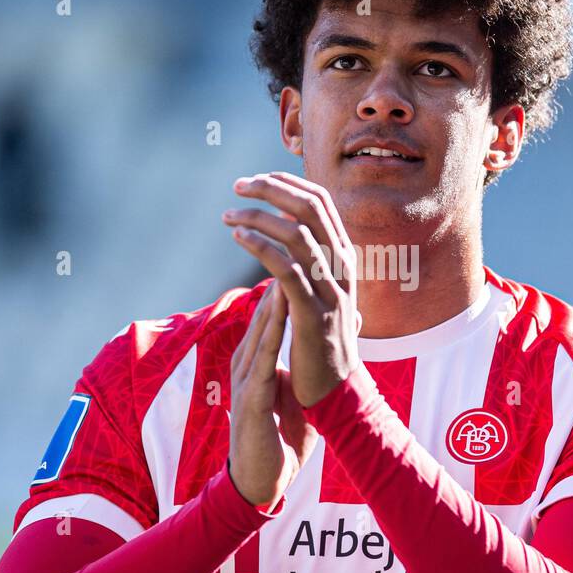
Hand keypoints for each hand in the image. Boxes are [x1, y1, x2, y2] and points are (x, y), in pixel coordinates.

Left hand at [223, 172, 360, 407]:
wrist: (335, 393)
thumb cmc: (321, 343)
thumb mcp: (323, 295)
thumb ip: (313, 263)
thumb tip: (293, 229)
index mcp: (345, 258)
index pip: (321, 203)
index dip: (288, 183)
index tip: (256, 179)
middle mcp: (342, 268)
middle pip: (310, 209)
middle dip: (271, 189)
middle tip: (238, 186)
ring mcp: (330, 291)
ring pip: (296, 234)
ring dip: (257, 217)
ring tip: (228, 215)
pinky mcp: (312, 314)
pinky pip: (286, 269)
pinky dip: (260, 247)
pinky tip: (239, 238)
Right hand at [228, 282, 317, 507]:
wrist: (260, 481)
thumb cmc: (279, 440)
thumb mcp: (296, 398)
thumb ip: (306, 370)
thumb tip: (327, 348)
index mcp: (259, 363)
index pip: (273, 317)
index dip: (290, 285)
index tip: (309, 260)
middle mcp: (249, 367)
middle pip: (264, 317)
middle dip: (279, 282)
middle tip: (293, 252)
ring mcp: (247, 383)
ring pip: (260, 334)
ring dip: (273, 304)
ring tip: (287, 272)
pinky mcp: (251, 403)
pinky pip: (261, 365)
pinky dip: (270, 339)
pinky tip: (279, 321)